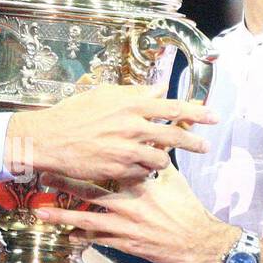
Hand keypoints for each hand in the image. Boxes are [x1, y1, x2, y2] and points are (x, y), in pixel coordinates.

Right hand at [6, 85, 215, 183]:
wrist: (49, 138)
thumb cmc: (73, 114)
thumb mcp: (104, 95)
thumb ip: (134, 93)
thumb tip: (158, 89)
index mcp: (131, 106)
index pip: (173, 108)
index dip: (196, 112)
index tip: (212, 116)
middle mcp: (132, 128)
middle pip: (174, 136)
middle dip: (193, 142)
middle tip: (204, 146)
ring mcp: (125, 151)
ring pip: (160, 159)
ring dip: (162, 159)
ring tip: (156, 157)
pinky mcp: (117, 170)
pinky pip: (141, 173)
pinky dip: (142, 171)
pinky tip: (135, 167)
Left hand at [31, 165, 237, 262]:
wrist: (197, 243)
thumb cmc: (186, 210)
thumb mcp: (176, 180)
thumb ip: (164, 156)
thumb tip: (166, 132)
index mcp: (140, 184)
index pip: (109, 166)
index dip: (88, 158)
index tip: (69, 150)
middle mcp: (128, 204)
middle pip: (90, 191)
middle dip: (66, 184)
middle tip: (45, 176)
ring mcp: (124, 225)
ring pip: (87, 219)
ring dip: (63, 215)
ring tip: (42, 212)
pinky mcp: (124, 243)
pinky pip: (98, 240)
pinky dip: (82, 238)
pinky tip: (68, 236)